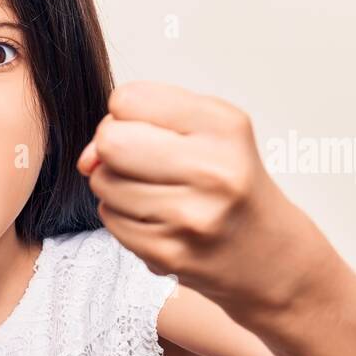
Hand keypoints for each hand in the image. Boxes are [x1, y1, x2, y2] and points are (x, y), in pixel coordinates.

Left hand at [77, 80, 325, 311]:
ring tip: (157, 194)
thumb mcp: (208, 132)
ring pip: (103, 182)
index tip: (150, 131)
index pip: (128, 99)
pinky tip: (157, 220)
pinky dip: (123, 216)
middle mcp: (213, 171)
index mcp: (224, 127)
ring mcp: (190, 217)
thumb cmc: (230, 184)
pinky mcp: (168, 254)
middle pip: (110, 142)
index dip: (127, 114)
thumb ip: (141, 123)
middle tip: (142, 162)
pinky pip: (109, 219)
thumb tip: (86, 159)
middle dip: (113, 149)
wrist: (270, 256)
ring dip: (117, 186)